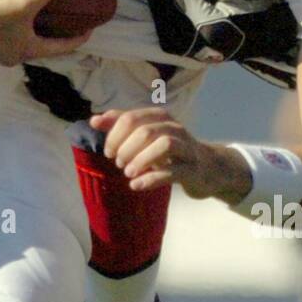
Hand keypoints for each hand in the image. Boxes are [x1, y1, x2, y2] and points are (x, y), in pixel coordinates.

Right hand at [0, 0, 90, 66]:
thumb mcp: (25, 0)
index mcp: (26, 50)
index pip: (60, 48)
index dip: (76, 39)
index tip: (88, 30)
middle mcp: (9, 57)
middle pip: (36, 48)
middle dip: (47, 37)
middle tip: (58, 23)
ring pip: (13, 45)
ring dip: (22, 35)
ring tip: (29, 20)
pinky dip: (3, 31)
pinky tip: (0, 19)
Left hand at [89, 107, 240, 197]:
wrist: (207, 168)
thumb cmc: (170, 151)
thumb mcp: (146, 135)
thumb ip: (121, 126)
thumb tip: (94, 120)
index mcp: (160, 117)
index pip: (130, 118)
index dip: (114, 135)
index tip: (109, 152)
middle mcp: (175, 128)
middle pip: (145, 131)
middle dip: (126, 148)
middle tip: (118, 163)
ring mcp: (186, 148)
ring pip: (164, 144)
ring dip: (141, 159)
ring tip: (128, 173)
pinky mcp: (193, 169)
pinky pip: (173, 171)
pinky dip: (151, 179)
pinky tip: (136, 185)